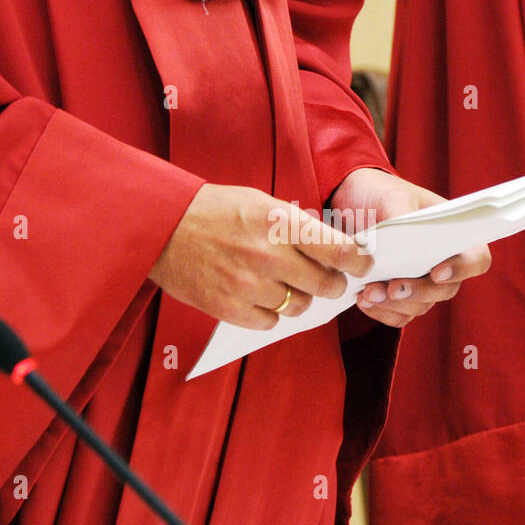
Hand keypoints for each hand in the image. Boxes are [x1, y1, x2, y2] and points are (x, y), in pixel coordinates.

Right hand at [149, 183, 372, 328]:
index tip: (362, 264)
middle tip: (328, 280)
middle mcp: (268, 256)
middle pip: (324, 284)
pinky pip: (270, 322)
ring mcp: (248, 286)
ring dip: (298, 298)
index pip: (337, 250)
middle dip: (331, 283)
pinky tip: (259, 296)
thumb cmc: (214, 210)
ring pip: (299, 306)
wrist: (161, 228)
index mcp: (279, 223)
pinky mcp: (229, 309)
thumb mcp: (260, 203)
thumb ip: (295, 226)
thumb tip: (332, 248)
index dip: (357, 261)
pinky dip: (270, 312)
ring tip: (283, 284)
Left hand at [328, 168, 490, 327]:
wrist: (351, 204)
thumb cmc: (381, 193)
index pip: (476, 259)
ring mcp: (422, 282)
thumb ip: (401, 213)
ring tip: (368, 293)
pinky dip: (382, 311)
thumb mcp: (391, 196)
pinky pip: (398, 314)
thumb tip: (404, 240)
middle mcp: (443, 262)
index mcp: (454, 234)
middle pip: (446, 290)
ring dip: (395, 305)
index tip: (437, 272)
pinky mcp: (399, 296)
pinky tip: (364, 300)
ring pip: (421, 306)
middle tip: (393, 288)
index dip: (462, 269)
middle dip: (419, 292)